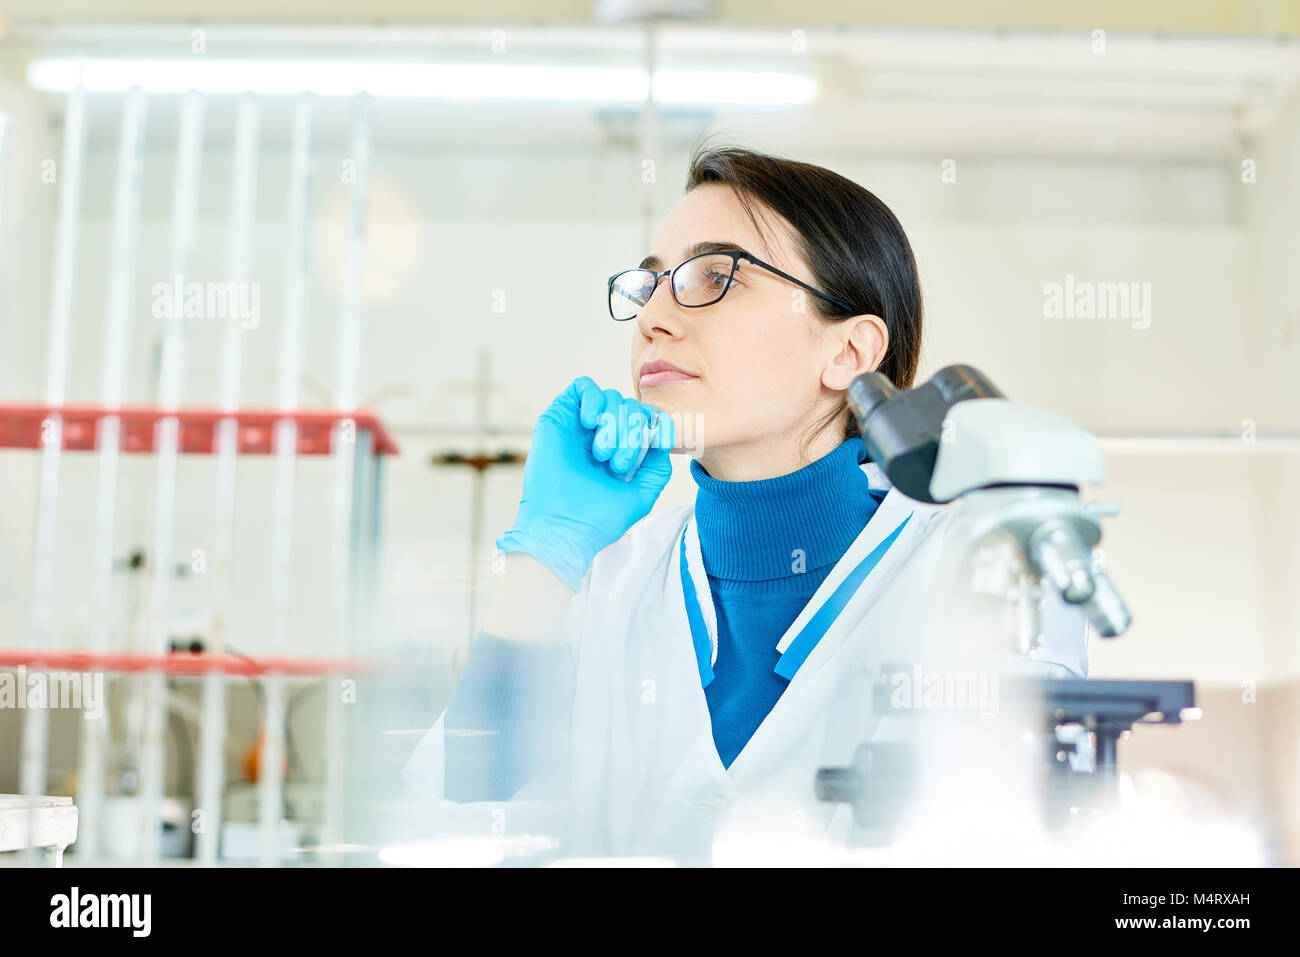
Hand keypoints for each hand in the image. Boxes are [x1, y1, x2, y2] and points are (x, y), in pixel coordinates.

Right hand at [495, 376, 675, 590]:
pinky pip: (583, 387)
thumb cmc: (597, 518)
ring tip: (601, 453)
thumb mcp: (641, 495)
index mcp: (622, 451)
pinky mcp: (559, 417)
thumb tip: (659, 438)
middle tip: (618, 464)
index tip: (658, 442)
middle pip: (631, 407)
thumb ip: (656, 468)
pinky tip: (590, 423)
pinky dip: (593, 399)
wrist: (561, 527)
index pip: (646, 420)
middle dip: (632, 431)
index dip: (656, 423)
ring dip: (614, 422)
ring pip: (611, 396)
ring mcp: (580, 426)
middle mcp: (602, 436)